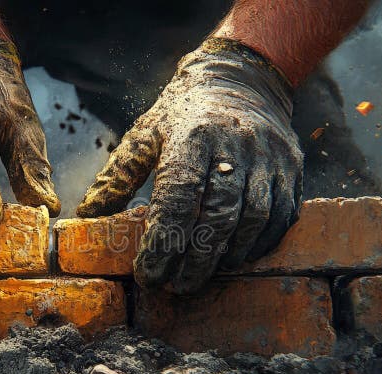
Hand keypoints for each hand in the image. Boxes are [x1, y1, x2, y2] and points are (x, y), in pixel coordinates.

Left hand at [77, 39, 302, 293]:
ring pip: (254, 219)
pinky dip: (259, 244)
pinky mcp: (292, 167)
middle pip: (220, 215)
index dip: (164, 242)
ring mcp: (270, 156)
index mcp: (192, 136)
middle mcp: (236, 145)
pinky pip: (281, 216)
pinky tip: (235, 258)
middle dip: (195, 260)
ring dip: (227, 256)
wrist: (241, 78)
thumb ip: (118, 175)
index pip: (179, 198)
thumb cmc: (183, 114)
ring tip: (203, 275)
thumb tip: (89, 216)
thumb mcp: (145, 134)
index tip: (148, 273)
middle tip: (175, 287)